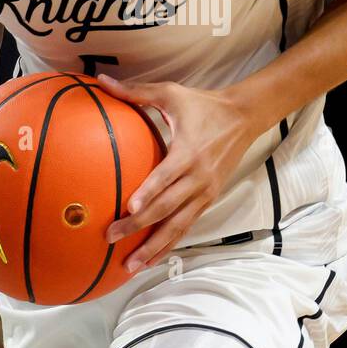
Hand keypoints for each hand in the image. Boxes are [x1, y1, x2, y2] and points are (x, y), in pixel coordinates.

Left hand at [98, 74, 256, 270]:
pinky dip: (169, 244)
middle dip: (139, 227)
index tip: (129, 208)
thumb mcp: (171, 93)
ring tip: (131, 266)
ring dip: (155, 247)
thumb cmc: (203, 104)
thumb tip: (102, 81)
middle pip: (167, 208)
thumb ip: (136, 92)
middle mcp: (198, 178)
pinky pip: (187, 226)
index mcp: (188, 152)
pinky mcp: (209, 199)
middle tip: (112, 238)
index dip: (148, 193)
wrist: (244, 117)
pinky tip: (152, 258)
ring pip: (178, 226)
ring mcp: (205, 192)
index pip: (166, 177)